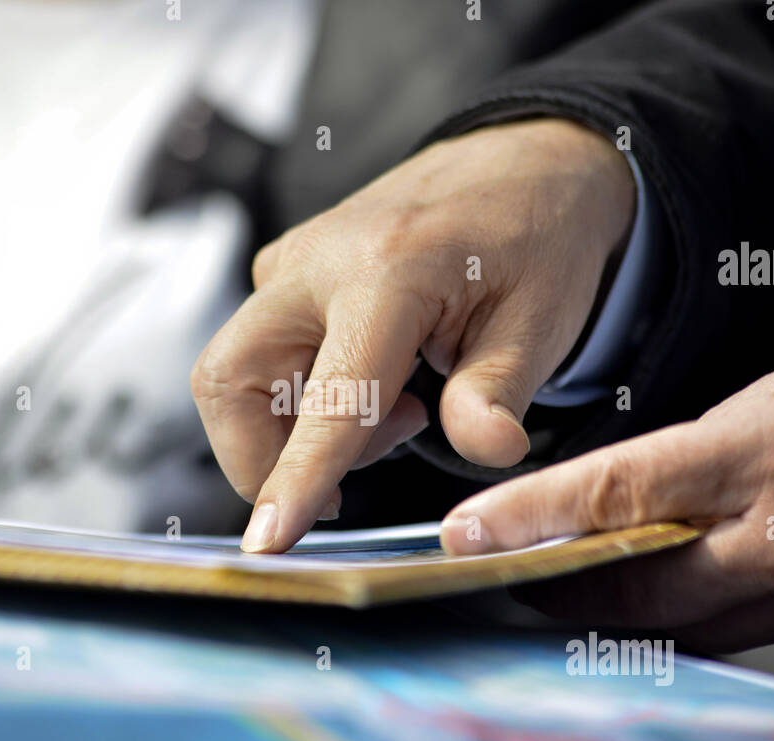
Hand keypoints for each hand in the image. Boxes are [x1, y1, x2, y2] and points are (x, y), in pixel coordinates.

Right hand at [191, 119, 635, 551]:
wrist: (520, 165)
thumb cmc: (537, 239)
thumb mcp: (543, 319)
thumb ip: (499, 389)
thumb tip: (486, 450)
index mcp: (388, 272)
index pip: (330, 397)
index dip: (295, 478)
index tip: (267, 542)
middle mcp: (316, 262)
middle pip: (230, 382)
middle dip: (267, 457)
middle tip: (362, 470)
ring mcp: (291, 263)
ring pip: (235, 376)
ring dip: (292, 429)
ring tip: (397, 411)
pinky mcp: (285, 274)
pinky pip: (258, 356)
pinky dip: (300, 400)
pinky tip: (377, 387)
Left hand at [440, 338, 773, 650]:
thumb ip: (690, 448)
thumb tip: (620, 490)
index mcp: (754, 458)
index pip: (617, 493)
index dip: (530, 516)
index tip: (466, 530)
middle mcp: (770, 541)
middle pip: (627, 588)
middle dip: (553, 588)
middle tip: (501, 574)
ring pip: (668, 628)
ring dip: (602, 612)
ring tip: (554, 590)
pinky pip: (717, 639)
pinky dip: (668, 626)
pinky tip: (643, 605)